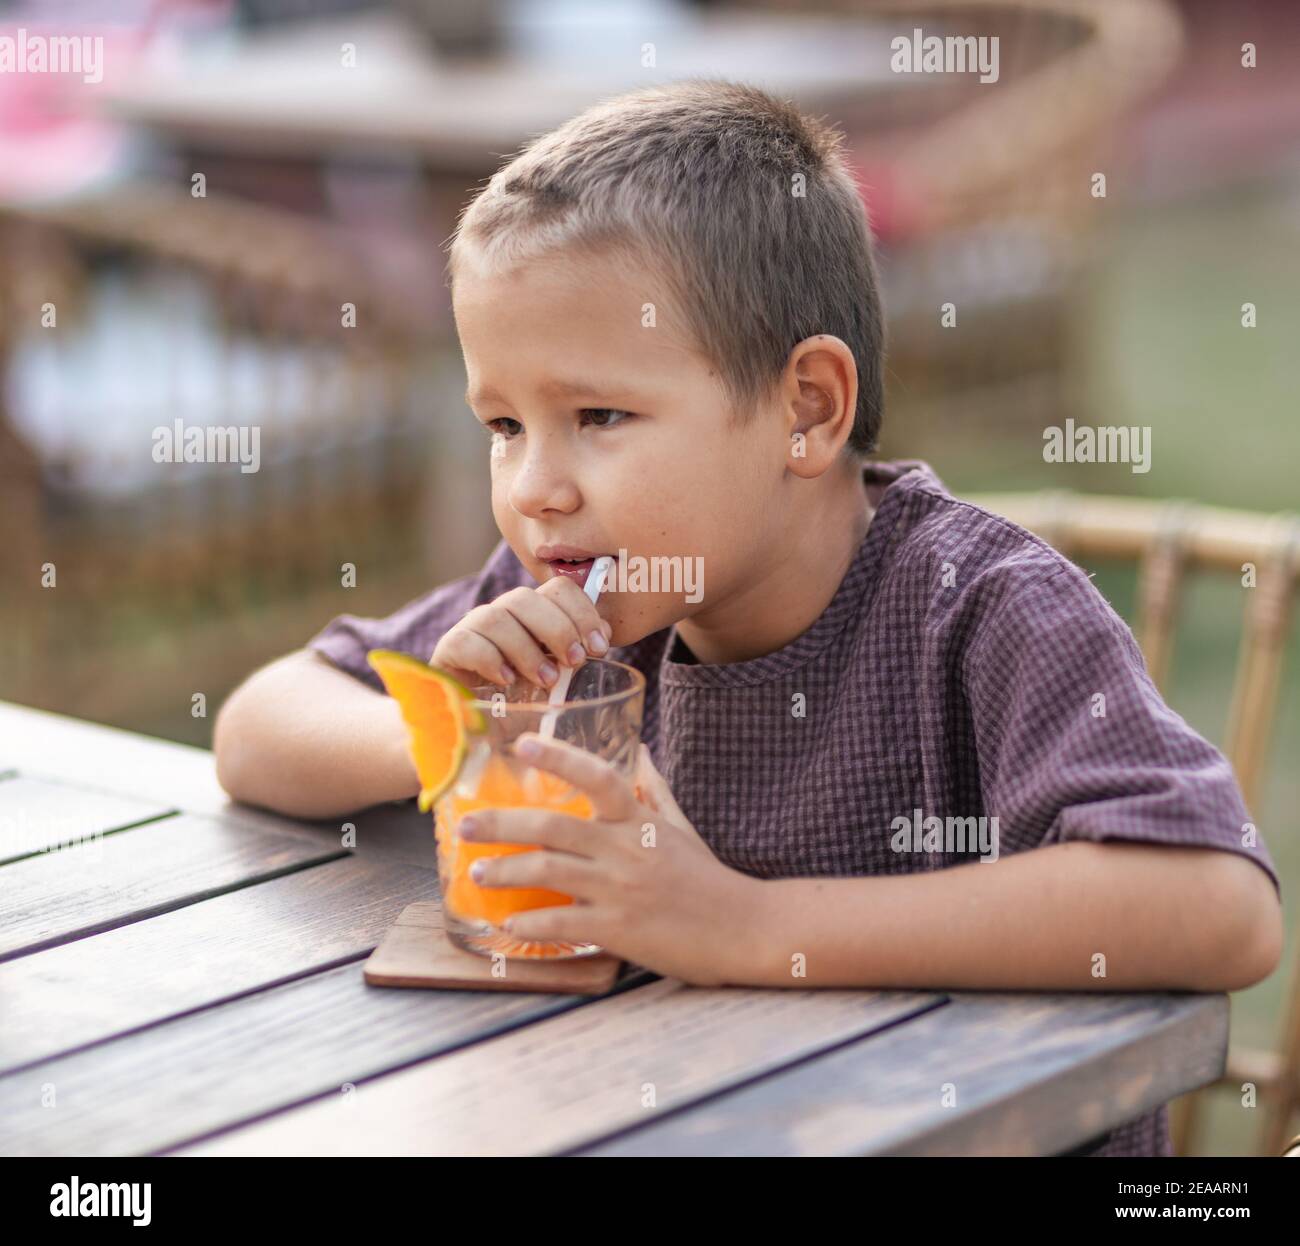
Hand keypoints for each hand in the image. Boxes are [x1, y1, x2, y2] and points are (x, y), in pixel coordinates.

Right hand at [431, 579, 612, 691]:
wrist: (472, 731)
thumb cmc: (521, 705)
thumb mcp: (555, 681)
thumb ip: (576, 654)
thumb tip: (604, 632)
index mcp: (533, 616)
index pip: (558, 588)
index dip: (582, 612)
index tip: (599, 648)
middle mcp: (502, 615)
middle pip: (526, 597)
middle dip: (557, 629)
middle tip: (574, 662)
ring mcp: (472, 630)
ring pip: (496, 617)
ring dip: (526, 648)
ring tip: (545, 680)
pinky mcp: (448, 651)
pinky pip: (465, 641)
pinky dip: (490, 659)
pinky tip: (507, 681)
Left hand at [457, 733, 760, 985]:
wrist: (745, 929)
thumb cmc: (708, 877)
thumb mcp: (680, 826)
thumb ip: (655, 788)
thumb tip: (639, 750)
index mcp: (639, 820)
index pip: (596, 777)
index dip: (558, 757)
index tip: (523, 744)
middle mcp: (625, 848)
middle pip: (552, 826)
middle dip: (501, 824)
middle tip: (464, 824)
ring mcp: (621, 889)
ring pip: (548, 872)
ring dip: (504, 871)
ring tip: (476, 872)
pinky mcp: (620, 929)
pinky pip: (563, 923)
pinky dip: (530, 924)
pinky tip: (508, 926)